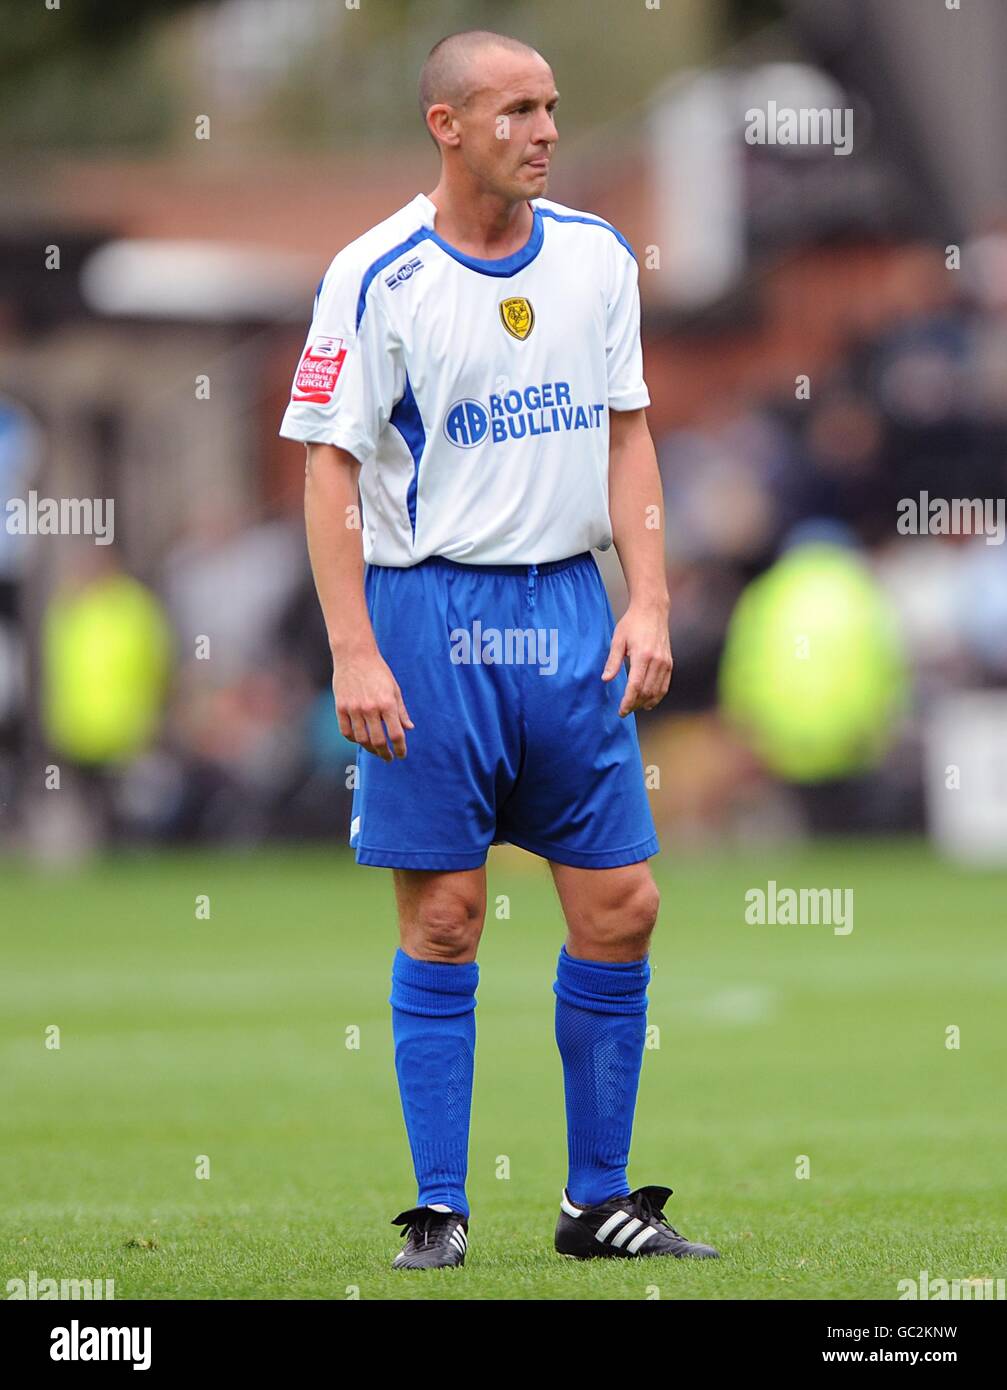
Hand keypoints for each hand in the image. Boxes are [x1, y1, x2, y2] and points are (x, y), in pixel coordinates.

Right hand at [333, 645, 412, 759]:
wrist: (355, 655)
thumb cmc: (378, 671)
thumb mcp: (394, 689)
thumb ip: (401, 710)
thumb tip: (409, 728)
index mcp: (387, 703)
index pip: (396, 734)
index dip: (400, 748)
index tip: (401, 755)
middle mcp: (371, 708)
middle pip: (378, 741)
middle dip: (385, 753)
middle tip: (388, 758)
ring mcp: (354, 708)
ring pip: (361, 739)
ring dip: (370, 749)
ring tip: (375, 750)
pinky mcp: (341, 707)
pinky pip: (346, 731)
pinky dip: (353, 739)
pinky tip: (360, 740)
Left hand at [601, 604, 672, 715]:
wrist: (652, 610)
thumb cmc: (632, 623)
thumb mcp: (618, 640)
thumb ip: (613, 661)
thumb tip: (606, 679)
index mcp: (643, 655)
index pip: (635, 686)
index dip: (628, 702)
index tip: (621, 711)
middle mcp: (657, 661)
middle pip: (646, 691)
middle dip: (635, 705)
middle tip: (625, 711)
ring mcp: (666, 663)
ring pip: (657, 691)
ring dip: (645, 702)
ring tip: (634, 707)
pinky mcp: (670, 663)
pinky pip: (665, 685)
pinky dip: (657, 696)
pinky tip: (649, 702)